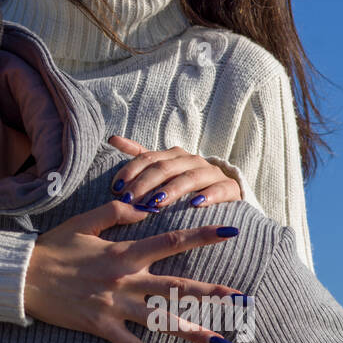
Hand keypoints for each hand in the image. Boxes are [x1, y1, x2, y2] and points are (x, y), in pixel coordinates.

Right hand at [25, 198, 245, 342]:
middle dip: (213, 293)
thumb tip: (146, 208)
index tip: (230, 232)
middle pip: (177, 287)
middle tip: (244, 300)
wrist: (22, 277)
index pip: (171, 240)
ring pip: (162, 320)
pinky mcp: (101, 326)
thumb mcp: (84, 222)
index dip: (202, 236)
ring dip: (195, 331)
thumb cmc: (53, 247)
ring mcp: (114, 305)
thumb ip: (117, 212)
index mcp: (123, 252)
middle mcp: (125, 279)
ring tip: (224, 342)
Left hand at [108, 135, 241, 211]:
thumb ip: (139, 155)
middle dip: (145, 184)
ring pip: (189, 178)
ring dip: (172, 190)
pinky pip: (219, 189)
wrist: (223, 192)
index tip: (116, 189)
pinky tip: (195, 205)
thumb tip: (112, 138)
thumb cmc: (184, 182)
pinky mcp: (229, 187)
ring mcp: (211, 173)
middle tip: (130, 201)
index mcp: (173, 155)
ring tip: (157, 202)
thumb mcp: (161, 168)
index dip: (131, 172)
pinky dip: (207, 196)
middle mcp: (191, 160)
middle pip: (165, 168)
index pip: (148, 158)